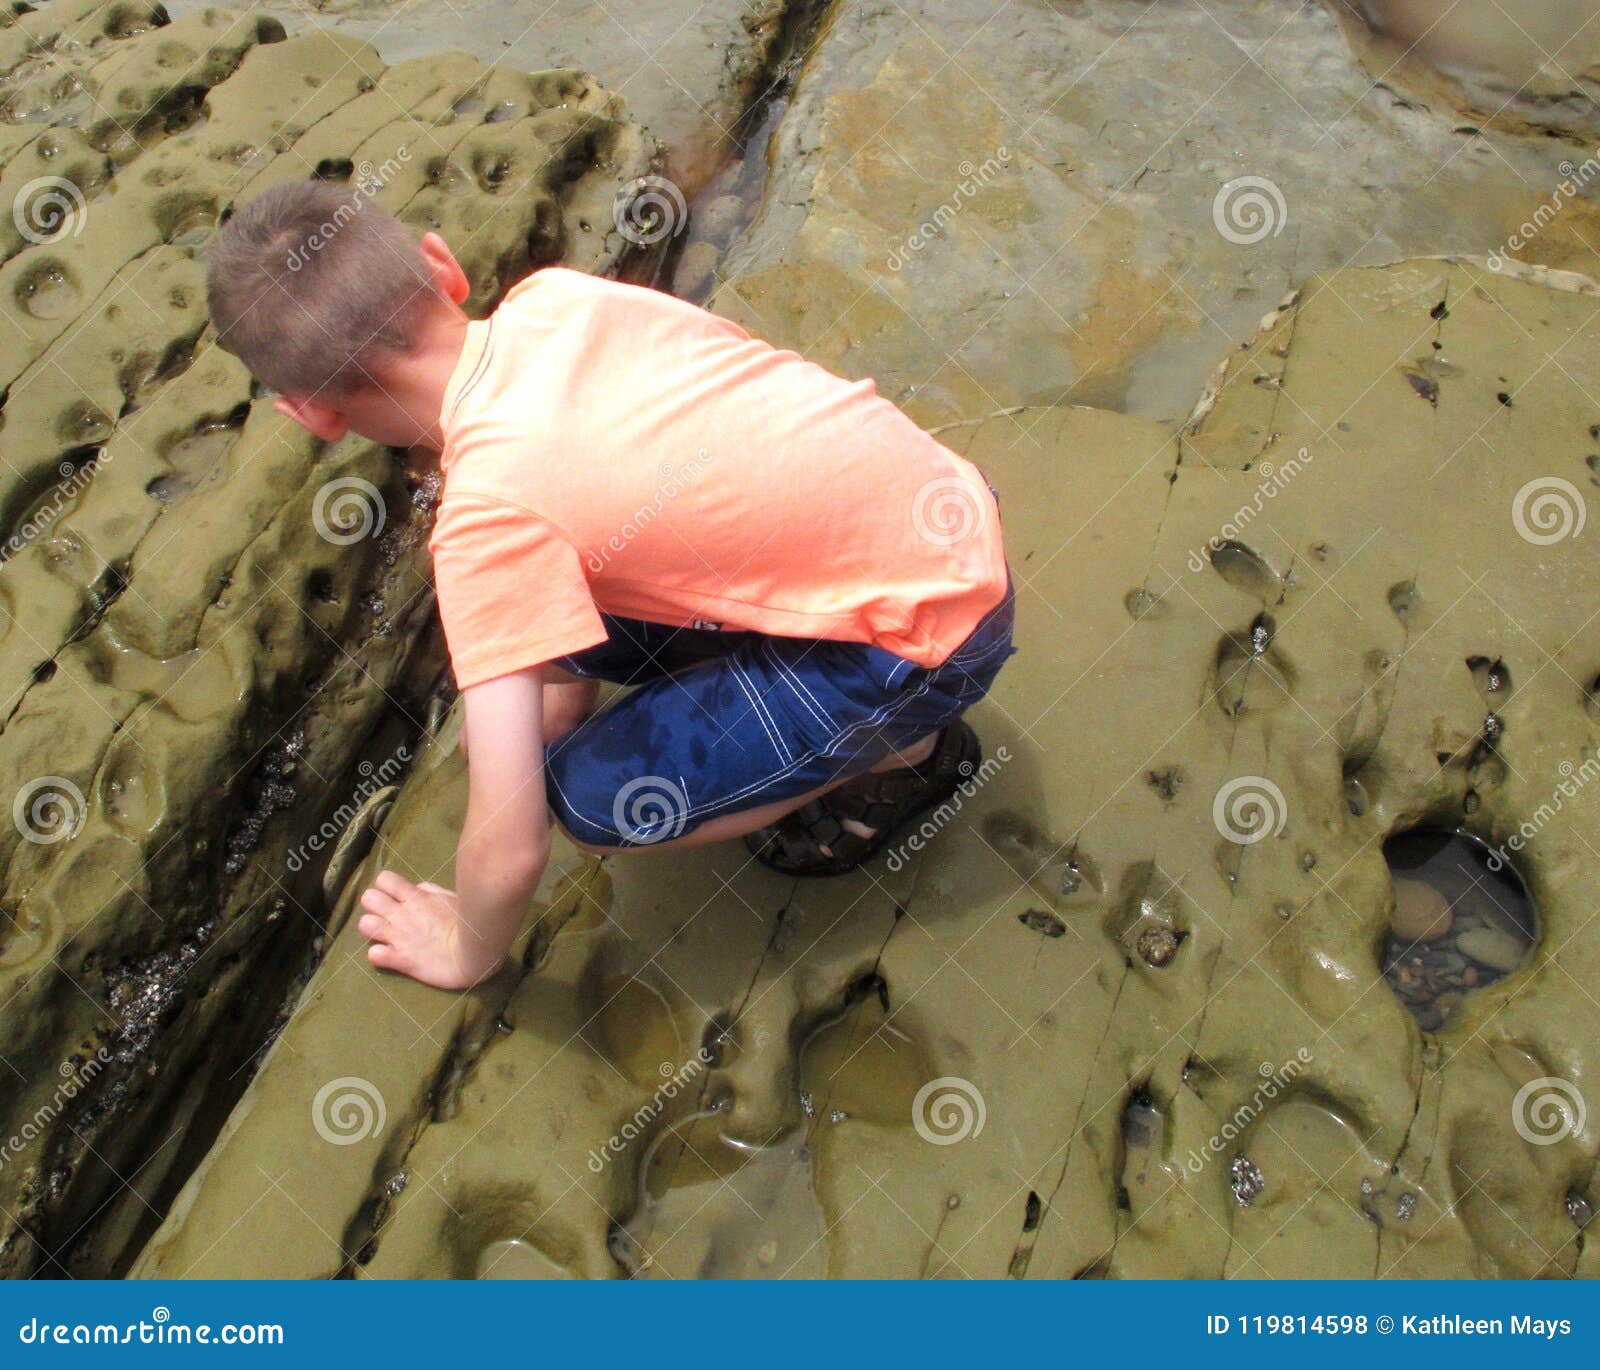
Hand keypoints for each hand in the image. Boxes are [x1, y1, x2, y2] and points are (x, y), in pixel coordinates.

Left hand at [357, 870, 507, 989]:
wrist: (476, 953)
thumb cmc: (470, 923)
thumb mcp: (452, 898)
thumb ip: (432, 891)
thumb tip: (416, 888)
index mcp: (417, 897)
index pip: (384, 879)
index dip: (385, 888)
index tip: (393, 897)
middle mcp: (403, 914)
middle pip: (368, 898)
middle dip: (374, 907)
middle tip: (386, 917)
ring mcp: (399, 937)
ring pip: (364, 925)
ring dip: (372, 930)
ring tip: (385, 937)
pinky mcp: (400, 959)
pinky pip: (374, 954)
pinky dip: (378, 955)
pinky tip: (388, 956)